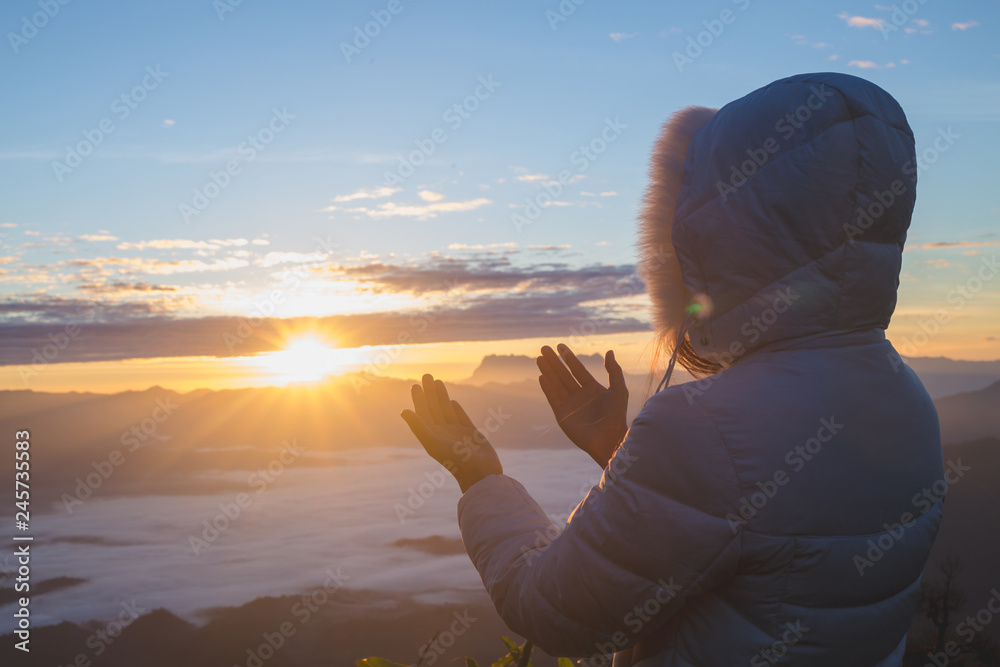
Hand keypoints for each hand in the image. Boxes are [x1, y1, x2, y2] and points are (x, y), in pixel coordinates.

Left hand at [400, 374, 502, 492]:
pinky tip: (453, 402)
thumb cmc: (456, 461)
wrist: (480, 474)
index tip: (415, 385)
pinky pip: (462, 419)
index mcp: (432, 436)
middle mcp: (443, 434)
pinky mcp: (471, 435)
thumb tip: (404, 411)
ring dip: (442, 396)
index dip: (419, 399)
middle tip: (426, 375)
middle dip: (429, 392)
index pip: (423, 413)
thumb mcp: (434, 443)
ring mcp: (457, 434)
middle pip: (434, 408)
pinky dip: (457, 410)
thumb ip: (419, 427)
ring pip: (447, 410)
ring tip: (438, 382)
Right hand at [536, 344, 628, 467]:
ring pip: (556, 384)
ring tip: (539, 358)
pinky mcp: (562, 415)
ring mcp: (570, 405)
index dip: (568, 358)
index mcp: (592, 389)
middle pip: (563, 374)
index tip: (559, 346)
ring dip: (548, 371)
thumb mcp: (619, 390)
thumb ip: (614, 371)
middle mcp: (579, 395)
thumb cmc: (616, 416)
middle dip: (554, 361)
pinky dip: (547, 388)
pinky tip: (542, 376)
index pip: (577, 369)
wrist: (608, 439)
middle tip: (544, 348)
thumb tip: (609, 351)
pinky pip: (553, 398)